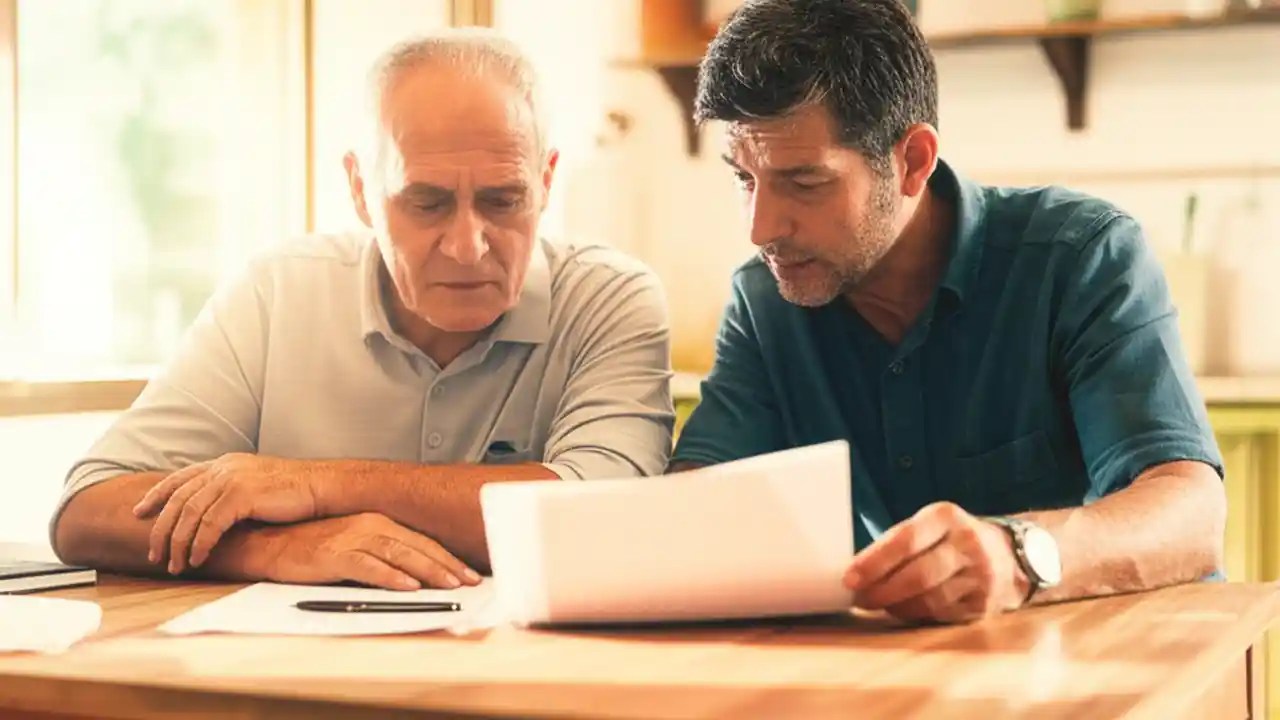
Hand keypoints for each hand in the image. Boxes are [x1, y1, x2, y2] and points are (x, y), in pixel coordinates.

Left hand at [134, 453, 330, 573]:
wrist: (321, 485)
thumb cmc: (295, 491)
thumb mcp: (256, 485)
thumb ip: (231, 493)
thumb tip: (213, 516)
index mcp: (224, 464)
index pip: (180, 479)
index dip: (156, 495)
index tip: (139, 512)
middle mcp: (223, 468)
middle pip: (178, 500)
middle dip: (161, 530)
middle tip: (153, 554)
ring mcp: (231, 479)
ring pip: (189, 514)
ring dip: (177, 543)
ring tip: (174, 565)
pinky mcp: (241, 495)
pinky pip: (209, 524)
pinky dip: (200, 544)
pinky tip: (198, 558)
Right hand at [249, 513, 481, 589]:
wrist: (266, 543)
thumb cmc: (308, 548)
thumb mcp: (351, 548)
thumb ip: (379, 557)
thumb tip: (412, 577)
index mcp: (375, 523)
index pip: (420, 541)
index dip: (447, 558)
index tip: (468, 573)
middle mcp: (368, 525)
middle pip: (417, 546)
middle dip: (447, 565)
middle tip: (470, 582)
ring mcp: (351, 538)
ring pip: (400, 554)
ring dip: (427, 570)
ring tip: (449, 585)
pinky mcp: (333, 554)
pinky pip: (368, 566)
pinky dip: (390, 576)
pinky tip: (407, 587)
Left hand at [843, 502, 1029, 623]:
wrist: (1010, 555)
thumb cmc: (952, 539)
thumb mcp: (931, 525)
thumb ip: (897, 542)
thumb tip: (855, 569)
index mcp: (947, 517)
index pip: (905, 540)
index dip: (874, 561)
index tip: (849, 577)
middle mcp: (968, 544)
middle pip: (917, 575)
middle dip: (881, 590)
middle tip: (858, 598)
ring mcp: (981, 575)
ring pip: (928, 599)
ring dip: (895, 605)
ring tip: (876, 604)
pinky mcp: (985, 603)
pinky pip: (941, 614)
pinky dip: (915, 614)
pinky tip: (902, 609)